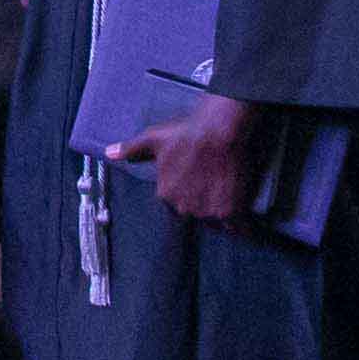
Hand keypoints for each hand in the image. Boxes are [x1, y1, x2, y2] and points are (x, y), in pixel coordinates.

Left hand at [111, 92, 265, 225]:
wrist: (220, 129)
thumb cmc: (186, 132)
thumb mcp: (152, 138)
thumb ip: (131, 149)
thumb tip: (109, 153)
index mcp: (166, 194)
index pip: (175, 203)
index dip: (187, 193)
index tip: (197, 182)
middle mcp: (184, 208)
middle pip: (195, 214)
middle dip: (203, 204)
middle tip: (214, 187)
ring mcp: (208, 212)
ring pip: (215, 222)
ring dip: (221, 214)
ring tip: (229, 199)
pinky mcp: (231, 212)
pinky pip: (238, 229)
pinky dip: (244, 230)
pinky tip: (249, 228)